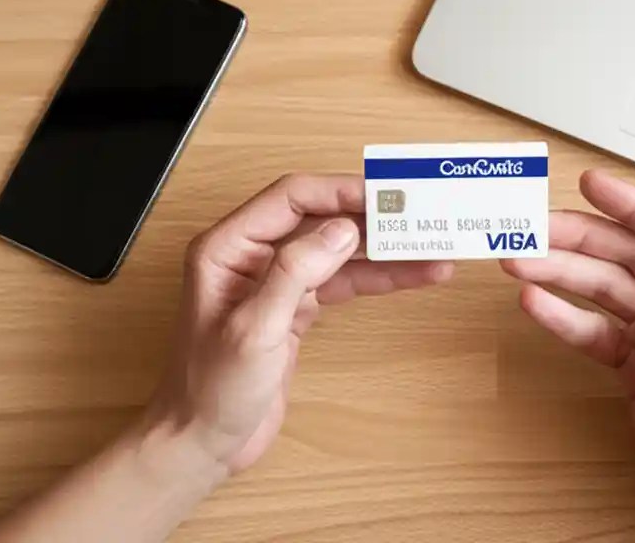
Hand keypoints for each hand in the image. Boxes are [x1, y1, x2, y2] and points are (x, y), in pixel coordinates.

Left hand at [148, 173, 453, 473]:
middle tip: (421, 217)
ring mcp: (275, 282)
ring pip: (338, 251)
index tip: (388, 196)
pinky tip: (413, 275)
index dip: (341, 191)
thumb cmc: (211, 389)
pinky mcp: (296, 309)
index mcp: (227, 247)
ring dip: (384, 251)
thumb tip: (344, 229)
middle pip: (321, 219)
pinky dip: (377, 278)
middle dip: (371, 218)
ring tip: (432, 248)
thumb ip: (296, 273)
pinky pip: (342, 282)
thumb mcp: (255, 329)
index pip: (292, 198)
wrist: (202, 442)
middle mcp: (251, 255)